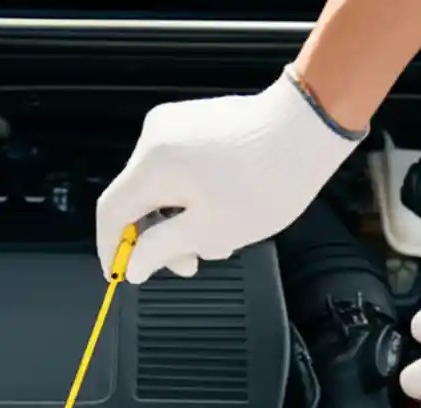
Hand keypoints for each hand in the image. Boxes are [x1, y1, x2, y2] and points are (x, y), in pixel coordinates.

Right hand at [96, 68, 361, 283]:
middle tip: (189, 265)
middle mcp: (155, 137)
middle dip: (160, 237)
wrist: (310, 126)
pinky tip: (224, 209)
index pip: (111, 212)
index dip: (112, 248)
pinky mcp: (198, 121)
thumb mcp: (210, 231)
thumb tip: (133, 266)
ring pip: (162, 185)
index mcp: (152, 165)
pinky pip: (180, 166)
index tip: (121, 272)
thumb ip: (162, 250)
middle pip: (137, 198)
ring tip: (220, 238)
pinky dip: (193, 194)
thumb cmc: (266, 180)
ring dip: (182, 218)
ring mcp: (176, 124)